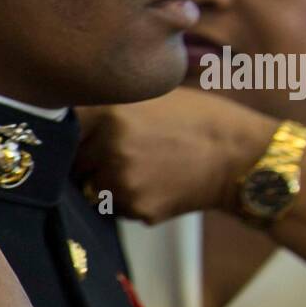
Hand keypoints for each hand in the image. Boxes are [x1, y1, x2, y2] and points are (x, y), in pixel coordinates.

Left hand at [75, 88, 276, 223]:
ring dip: (107, 183)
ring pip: (92, 188)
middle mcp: (109, 148)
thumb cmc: (200, 121)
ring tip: (145, 168)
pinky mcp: (136, 208)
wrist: (242, 158)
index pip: (63, 130)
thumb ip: (109, 109)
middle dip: (90, 161)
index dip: (73, 135)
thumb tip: (72, 118)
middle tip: (125, 153)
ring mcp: (121, 182)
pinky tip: (157, 183)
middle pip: (74, 163)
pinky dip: (128, 199)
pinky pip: (116, 207)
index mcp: (109, 113)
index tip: (81, 137)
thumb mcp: (151, 97)